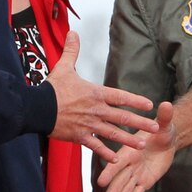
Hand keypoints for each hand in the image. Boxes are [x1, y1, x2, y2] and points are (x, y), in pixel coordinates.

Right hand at [46, 31, 157, 160]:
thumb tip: (73, 33)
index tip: (149, 105)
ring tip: (141, 145)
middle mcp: (96, 110)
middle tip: (155, 128)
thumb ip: (71, 51)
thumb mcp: (63, 67)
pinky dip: (105, 153)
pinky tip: (116, 159)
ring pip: (113, 133)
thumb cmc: (51, 89)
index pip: (120, 96)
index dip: (136, 101)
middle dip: (140, 123)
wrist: (36, 108)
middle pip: (122, 117)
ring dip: (128, 140)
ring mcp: (89, 125)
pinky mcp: (79, 137)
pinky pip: (95, 146)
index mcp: (95, 94)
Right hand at [98, 102, 175, 191]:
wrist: (167, 140)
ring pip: (126, 189)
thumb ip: (164, 117)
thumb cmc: (161, 130)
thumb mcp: (164, 125)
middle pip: (120, 179)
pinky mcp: (144, 181)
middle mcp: (130, 164)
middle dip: (113, 191)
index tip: (101, 182)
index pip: (118, 163)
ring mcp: (136, 174)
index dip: (110, 172)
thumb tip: (167, 104)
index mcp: (130, 151)